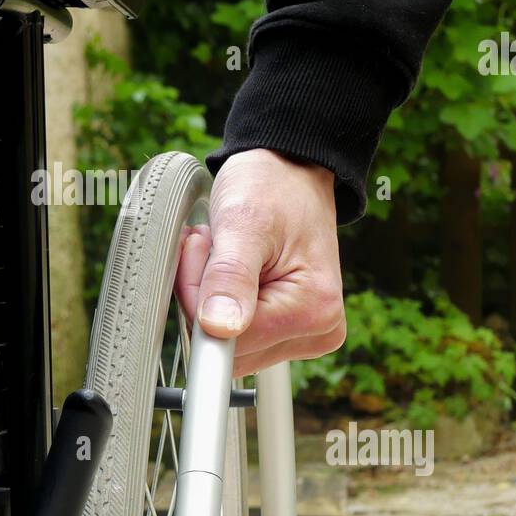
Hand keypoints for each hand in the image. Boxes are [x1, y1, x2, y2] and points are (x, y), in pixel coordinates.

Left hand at [175, 148, 345, 375]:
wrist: (288, 168)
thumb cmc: (271, 185)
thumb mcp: (243, 221)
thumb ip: (230, 276)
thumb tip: (220, 329)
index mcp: (315, 310)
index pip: (229, 339)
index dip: (198, 300)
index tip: (200, 250)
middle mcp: (317, 331)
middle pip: (228, 348)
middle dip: (203, 297)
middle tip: (210, 246)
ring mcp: (303, 334)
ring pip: (226, 343)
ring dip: (208, 298)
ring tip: (222, 251)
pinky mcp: (287, 329)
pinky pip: (235, 334)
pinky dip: (218, 301)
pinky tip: (229, 268)